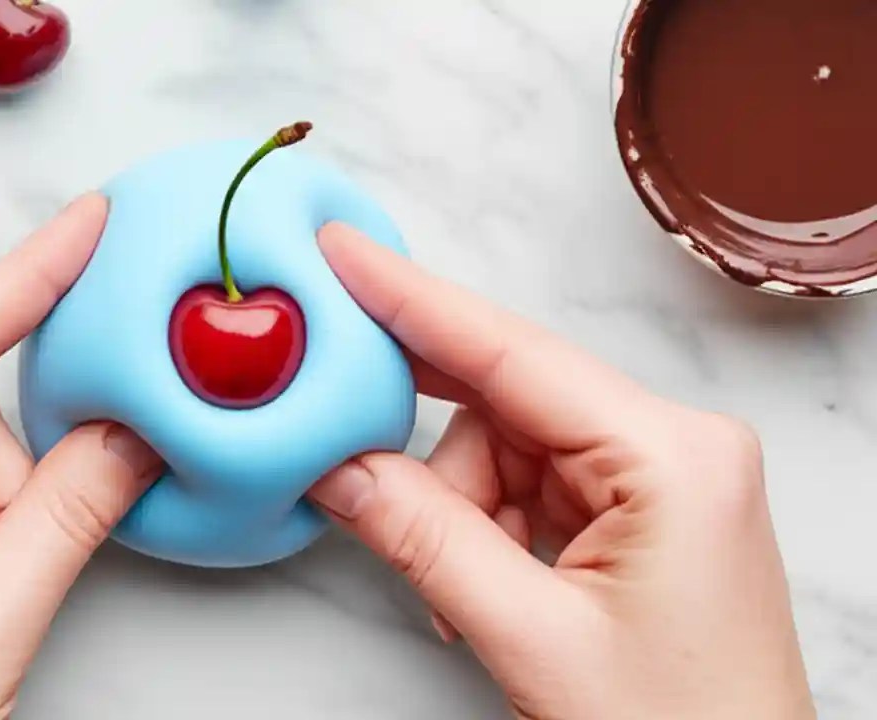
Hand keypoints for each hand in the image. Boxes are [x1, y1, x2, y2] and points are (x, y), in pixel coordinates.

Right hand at [308, 224, 815, 719]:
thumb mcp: (532, 639)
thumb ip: (425, 540)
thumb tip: (340, 468)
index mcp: (672, 458)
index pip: (514, 354)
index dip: (414, 300)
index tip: (344, 251)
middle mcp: (675, 447)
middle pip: (507, 400)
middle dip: (436, 454)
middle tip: (346, 440)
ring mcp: (660, 478)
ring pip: (509, 447)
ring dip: (462, 510)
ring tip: (463, 598)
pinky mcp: (640, 510)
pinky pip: (530, 483)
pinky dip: (488, 528)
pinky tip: (485, 587)